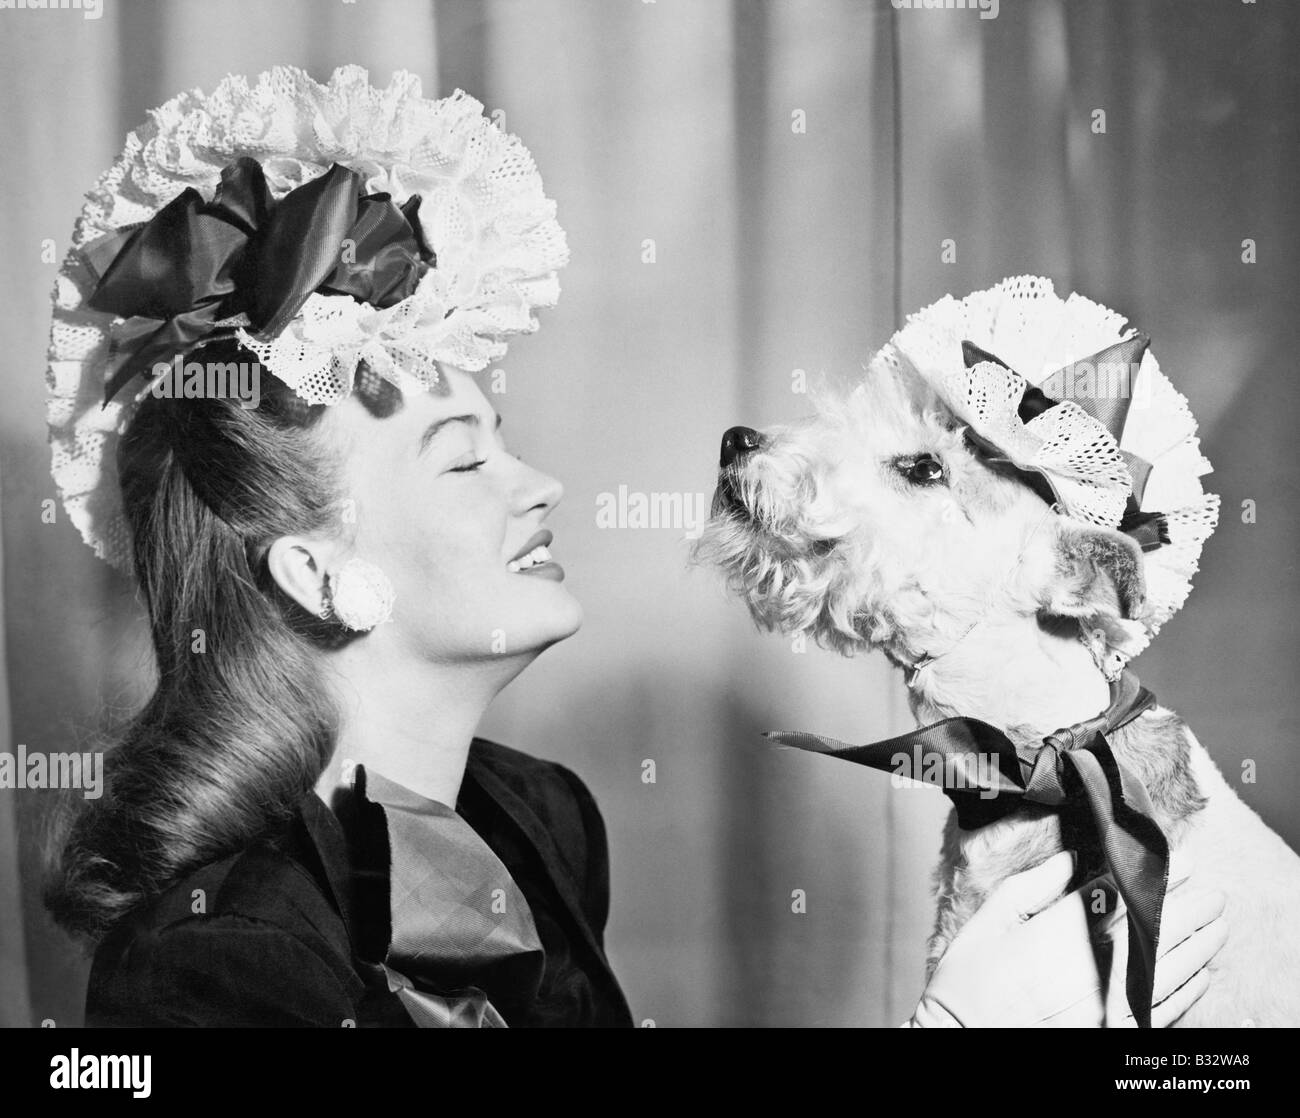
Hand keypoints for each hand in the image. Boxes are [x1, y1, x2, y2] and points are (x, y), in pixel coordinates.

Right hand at [904, 850, 1226, 1026]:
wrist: (965, 1037)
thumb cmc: (970, 979)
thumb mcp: (991, 918)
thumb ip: (1033, 885)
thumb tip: (1071, 860)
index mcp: (1064, 930)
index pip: (1124, 893)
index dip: (1157, 876)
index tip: (1183, 860)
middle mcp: (1097, 965)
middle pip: (1158, 928)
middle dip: (1191, 906)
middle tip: (1213, 891)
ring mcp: (1111, 1002)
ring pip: (1172, 967)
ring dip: (1200, 943)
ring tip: (1218, 925)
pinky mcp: (1116, 1031)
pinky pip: (1167, 1008)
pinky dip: (1189, 989)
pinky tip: (1201, 973)